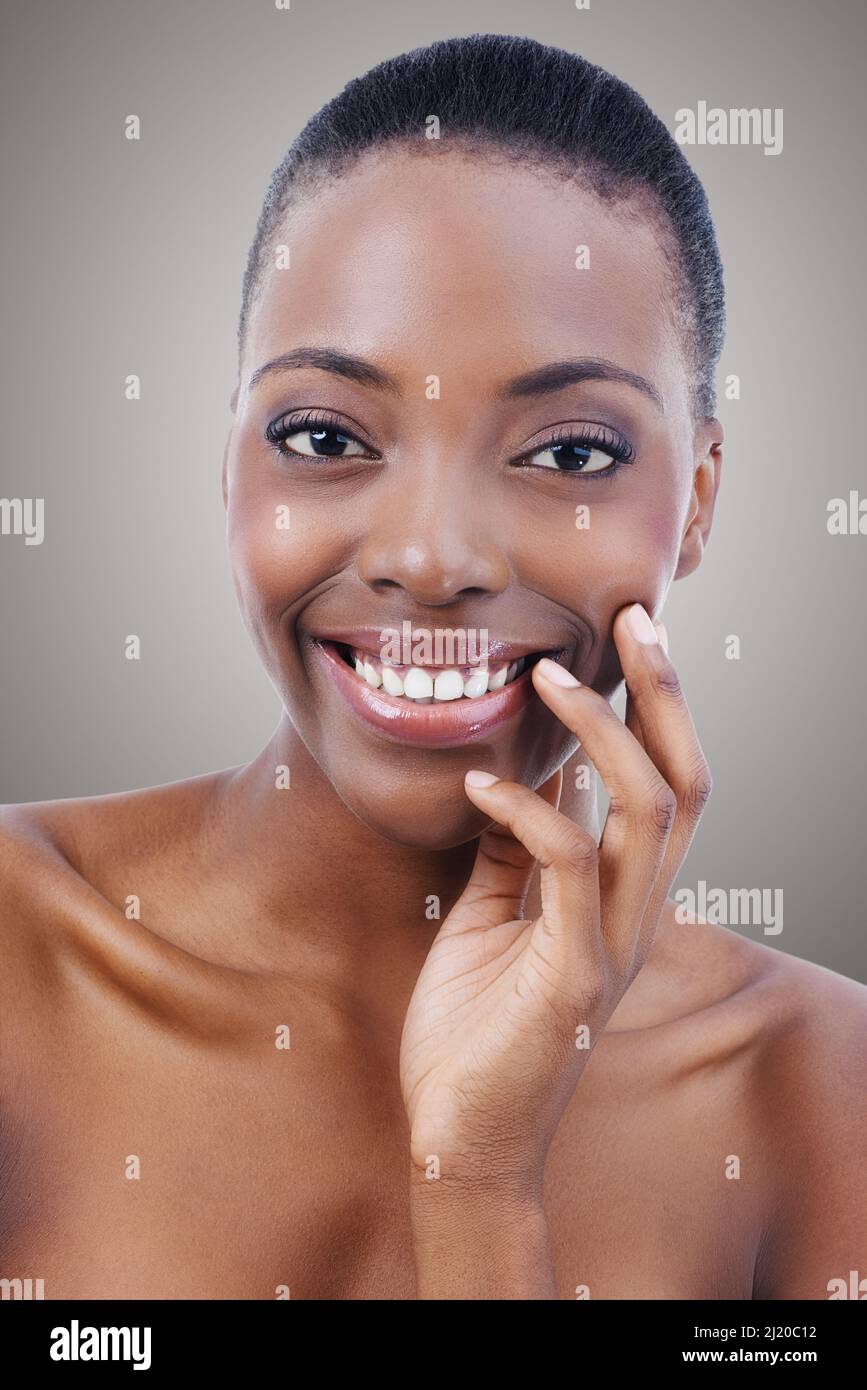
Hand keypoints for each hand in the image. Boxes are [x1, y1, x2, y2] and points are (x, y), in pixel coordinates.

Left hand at [399, 603, 711, 1192]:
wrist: (458, 1134)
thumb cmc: (473, 1026)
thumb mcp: (492, 914)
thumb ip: (516, 850)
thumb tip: (515, 779)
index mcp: (620, 896)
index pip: (665, 783)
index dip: (657, 705)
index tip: (627, 632)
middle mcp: (635, 913)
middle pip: (685, 782)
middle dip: (663, 694)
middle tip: (633, 619)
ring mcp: (611, 944)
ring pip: (649, 814)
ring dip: (602, 736)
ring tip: (551, 680)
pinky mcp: (571, 976)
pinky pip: (569, 870)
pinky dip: (528, 814)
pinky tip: (479, 786)